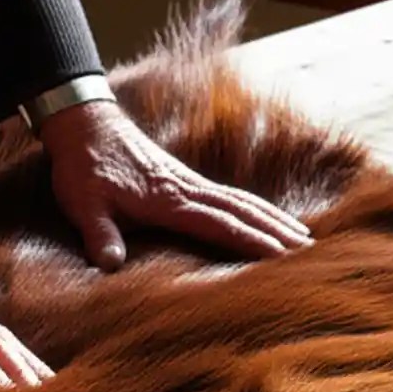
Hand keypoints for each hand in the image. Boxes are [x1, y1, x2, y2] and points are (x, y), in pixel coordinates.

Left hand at [37, 100, 312, 269]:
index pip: (219, 222)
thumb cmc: (82, 169)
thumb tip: (109, 266)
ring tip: (303, 237)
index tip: (281, 256)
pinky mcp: (184, 180)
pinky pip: (229, 196)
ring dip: (272, 218)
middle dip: (276, 230)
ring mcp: (189, 182)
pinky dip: (254, 208)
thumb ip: (99, 235)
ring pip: (241, 200)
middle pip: (242, 210)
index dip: (251, 240)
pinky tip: (265, 218)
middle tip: (310, 251)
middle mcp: (187, 189)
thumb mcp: (83, 205)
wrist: (84, 125)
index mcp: (168, 200)